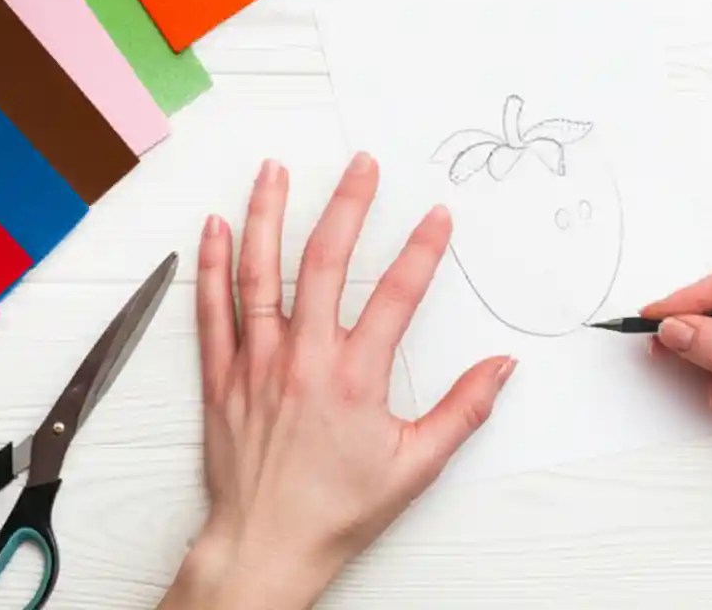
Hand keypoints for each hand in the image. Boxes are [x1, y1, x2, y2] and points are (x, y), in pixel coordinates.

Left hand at [160, 154, 514, 609]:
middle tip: (360, 166)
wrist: (266, 546)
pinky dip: (211, 265)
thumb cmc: (336, 510)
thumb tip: (500, 368)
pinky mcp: (222, 378)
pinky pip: (212, 310)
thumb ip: (463, 410)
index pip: (397, 296)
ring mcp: (256, 364)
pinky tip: (217, 227)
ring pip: (260, 273)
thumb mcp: (416, 465)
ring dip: (269, 216)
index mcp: (354, 379)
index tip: (436, 216)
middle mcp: (303, 360)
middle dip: (347, 206)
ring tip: (274, 170)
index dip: (422, 249)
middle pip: (325, 264)